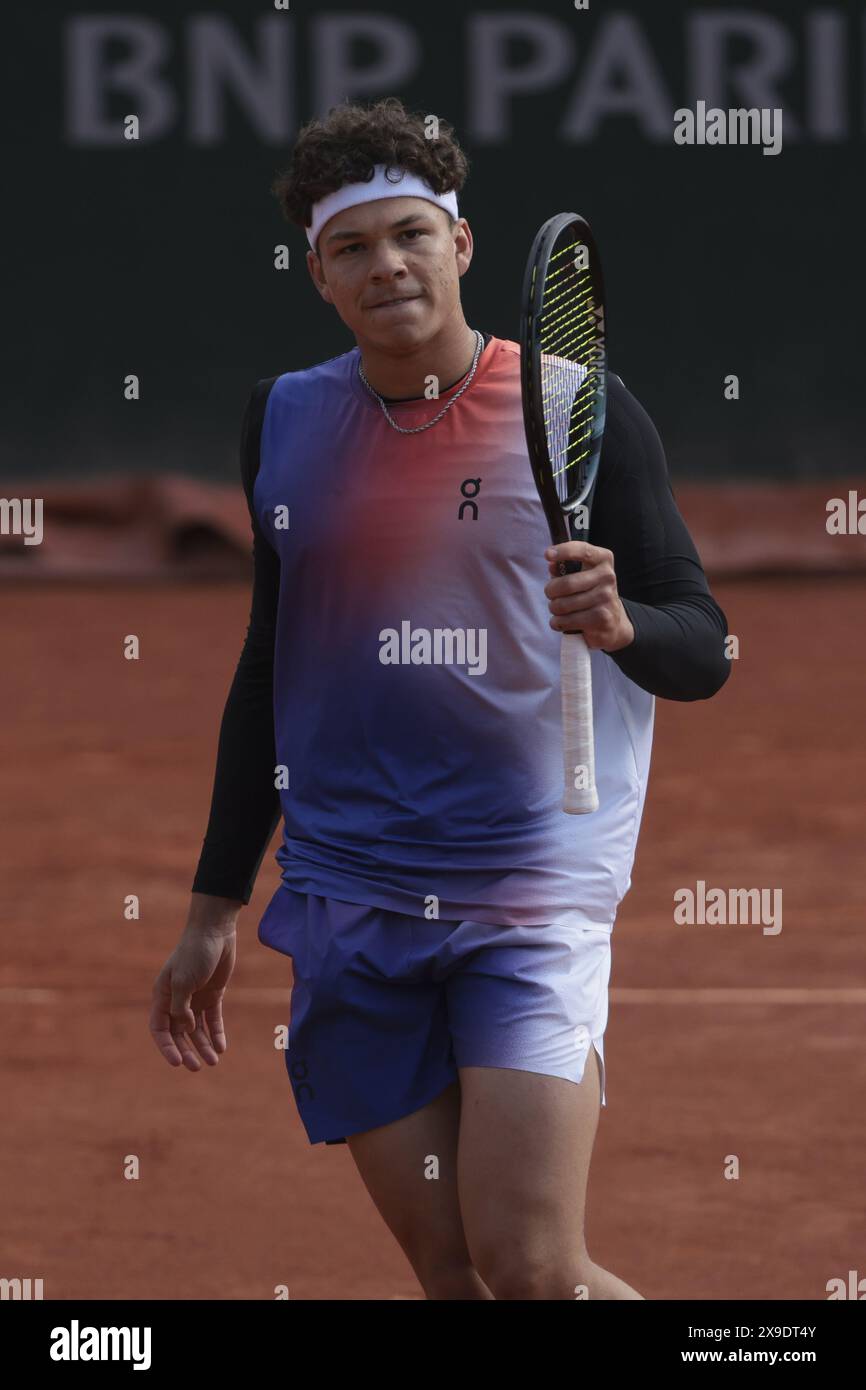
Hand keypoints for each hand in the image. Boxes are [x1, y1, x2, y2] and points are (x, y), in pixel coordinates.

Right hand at [149, 908, 236, 1070]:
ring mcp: (195, 997)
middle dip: (188, 1051)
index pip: (160, 1028)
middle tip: (198, 1068)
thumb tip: (185, 1030)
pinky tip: (222, 1047)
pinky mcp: (213, 994)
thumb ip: (181, 1008)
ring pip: (197, 1029)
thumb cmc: (194, 953)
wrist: (215, 931)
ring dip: (204, 1046)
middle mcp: (177, 999)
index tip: (177, 1062)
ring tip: (213, 1062)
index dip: (167, 1047)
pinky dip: (216, 1033)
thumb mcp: (184, 981)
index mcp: (163, 995)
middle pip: (179, 1033)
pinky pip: (213, 1019)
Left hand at [544, 541, 634, 651]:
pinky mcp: (601, 618)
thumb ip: (564, 568)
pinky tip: (563, 621)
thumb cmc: (590, 593)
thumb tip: (551, 564)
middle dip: (550, 591)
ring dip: (554, 609)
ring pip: (562, 605)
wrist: (612, 622)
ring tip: (559, 609)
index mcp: (603, 559)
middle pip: (566, 584)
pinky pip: (566, 621)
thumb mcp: (581, 575)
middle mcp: (607, 576)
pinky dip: (558, 623)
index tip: (548, 554)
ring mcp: (606, 598)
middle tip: (551, 595)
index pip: (582, 550)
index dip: (563, 551)